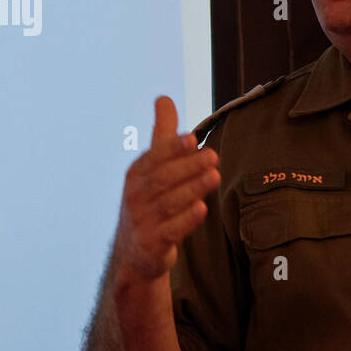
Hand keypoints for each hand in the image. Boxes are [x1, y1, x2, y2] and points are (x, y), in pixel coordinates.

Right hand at [114, 95, 220, 281]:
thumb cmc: (149, 202)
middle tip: (213, 157)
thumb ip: (162, 135)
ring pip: (169, 202)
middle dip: (188, 166)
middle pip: (163, 179)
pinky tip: (202, 208)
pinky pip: (171, 230)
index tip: (192, 138)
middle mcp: (136, 196)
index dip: (172, 148)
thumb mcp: (151, 168)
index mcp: (137, 174)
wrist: (136, 252)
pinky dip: (186, 220)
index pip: (153, 157)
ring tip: (214, 176)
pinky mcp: (152, 243)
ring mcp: (143, 220)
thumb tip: (164, 98)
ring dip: (193, 188)